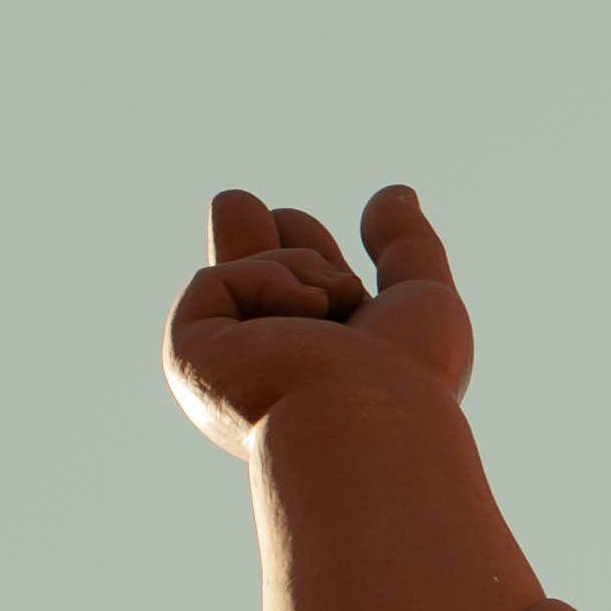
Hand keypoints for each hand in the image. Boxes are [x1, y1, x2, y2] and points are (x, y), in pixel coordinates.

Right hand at [164, 184, 472, 450]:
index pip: (301, 297)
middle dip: (246, 241)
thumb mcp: (420, 299)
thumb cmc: (407, 375)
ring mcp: (227, 367)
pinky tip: (311, 309)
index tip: (298, 221)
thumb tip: (395, 192)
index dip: (304, 250)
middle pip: (247, 289)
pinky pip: (217, 281)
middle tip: (235, 200)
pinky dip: (269, 277)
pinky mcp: (190, 356)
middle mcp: (269, 373)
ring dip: (296, 262)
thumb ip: (406, 246)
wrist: (369, 419)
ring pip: (238, 271)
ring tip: (336, 298)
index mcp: (321, 367)